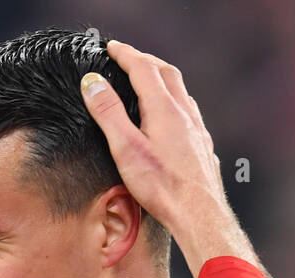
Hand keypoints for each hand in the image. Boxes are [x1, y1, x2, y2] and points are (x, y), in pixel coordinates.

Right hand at [80, 40, 256, 273]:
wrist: (199, 213)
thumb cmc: (162, 186)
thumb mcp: (125, 148)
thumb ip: (108, 113)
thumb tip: (93, 83)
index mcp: (164, 109)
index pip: (142, 68)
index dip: (125, 54)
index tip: (111, 47)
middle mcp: (184, 113)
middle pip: (166, 73)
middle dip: (145, 61)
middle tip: (128, 58)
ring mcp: (197, 128)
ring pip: (181, 91)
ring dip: (163, 78)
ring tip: (149, 81)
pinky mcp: (202, 145)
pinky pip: (189, 111)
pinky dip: (175, 100)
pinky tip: (172, 116)